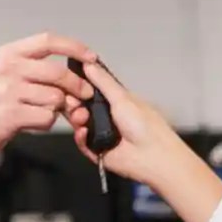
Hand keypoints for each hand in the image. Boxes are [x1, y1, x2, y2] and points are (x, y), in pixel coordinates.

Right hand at [0, 32, 96, 159]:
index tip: (91, 57)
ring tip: (42, 112)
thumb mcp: (0, 73)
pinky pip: (47, 118)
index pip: (49, 41)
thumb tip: (70, 75)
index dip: (75, 47)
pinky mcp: (11, 115)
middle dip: (78, 86)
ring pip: (56, 98)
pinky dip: (46, 123)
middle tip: (84, 95)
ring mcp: (9, 92)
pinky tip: (32, 123)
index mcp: (8, 54)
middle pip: (59, 73)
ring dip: (57, 109)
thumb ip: (30, 69)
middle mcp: (9, 69)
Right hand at [63, 62, 188, 186]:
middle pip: (81, 107)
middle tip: (71, 101)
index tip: (69, 82)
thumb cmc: (145, 126)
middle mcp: (108, 117)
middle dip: (73, 102)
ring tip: (81, 118)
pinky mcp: (97, 152)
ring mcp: (101, 135)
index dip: (79, 87)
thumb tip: (88, 64)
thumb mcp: (122, 98)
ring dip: (76, 119)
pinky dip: (80, 137)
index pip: (91, 92)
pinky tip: (83, 131)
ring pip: (79, 124)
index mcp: (116, 102)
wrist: (152, 156)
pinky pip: (82, 143)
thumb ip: (103, 82)